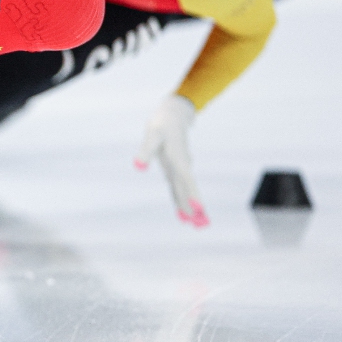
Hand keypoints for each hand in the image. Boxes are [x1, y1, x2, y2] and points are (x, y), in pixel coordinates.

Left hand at [134, 95, 208, 226]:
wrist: (173, 115)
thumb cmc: (161, 124)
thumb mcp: (151, 135)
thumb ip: (145, 151)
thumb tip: (138, 166)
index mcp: (178, 158)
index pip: (186, 179)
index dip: (192, 194)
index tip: (199, 209)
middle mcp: (182, 165)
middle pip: (189, 189)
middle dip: (195, 207)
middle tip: (203, 226)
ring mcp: (180, 168)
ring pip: (186, 190)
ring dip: (191, 207)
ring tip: (199, 225)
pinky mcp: (176, 169)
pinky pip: (180, 188)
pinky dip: (182, 200)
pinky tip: (184, 214)